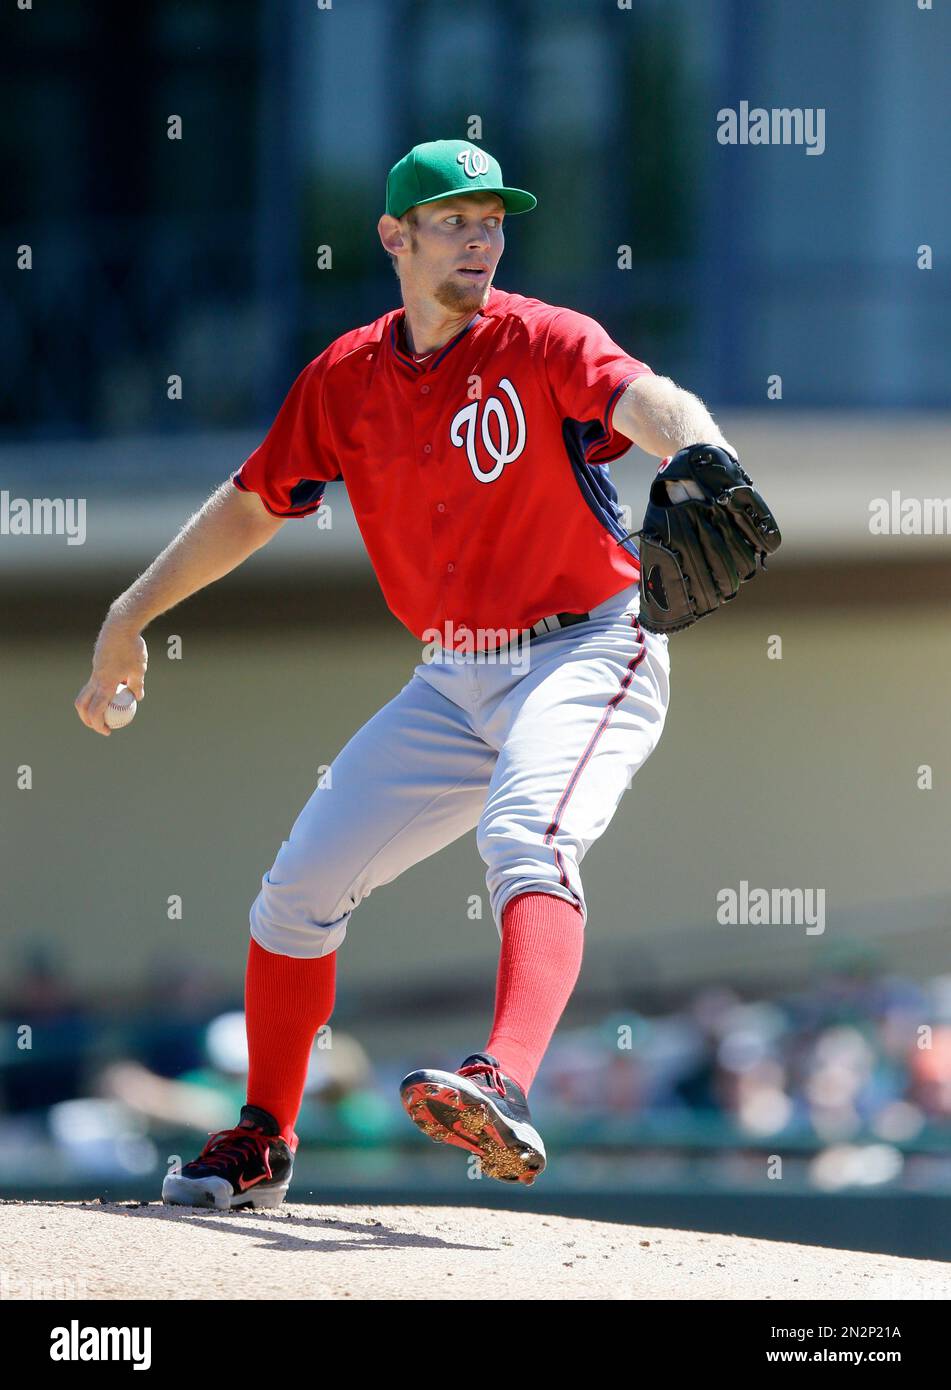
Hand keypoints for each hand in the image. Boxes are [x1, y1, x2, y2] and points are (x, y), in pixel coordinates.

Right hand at [74, 618, 147, 736]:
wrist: (120, 625)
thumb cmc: (131, 647)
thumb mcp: (139, 669)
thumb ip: (137, 685)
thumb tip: (138, 698)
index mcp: (106, 684)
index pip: (96, 710)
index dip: (98, 724)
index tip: (106, 731)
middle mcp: (96, 678)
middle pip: (83, 704)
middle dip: (87, 718)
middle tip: (100, 725)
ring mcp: (95, 670)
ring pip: (86, 692)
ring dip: (93, 704)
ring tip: (109, 709)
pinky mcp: (97, 663)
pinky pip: (95, 681)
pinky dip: (101, 689)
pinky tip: (118, 685)